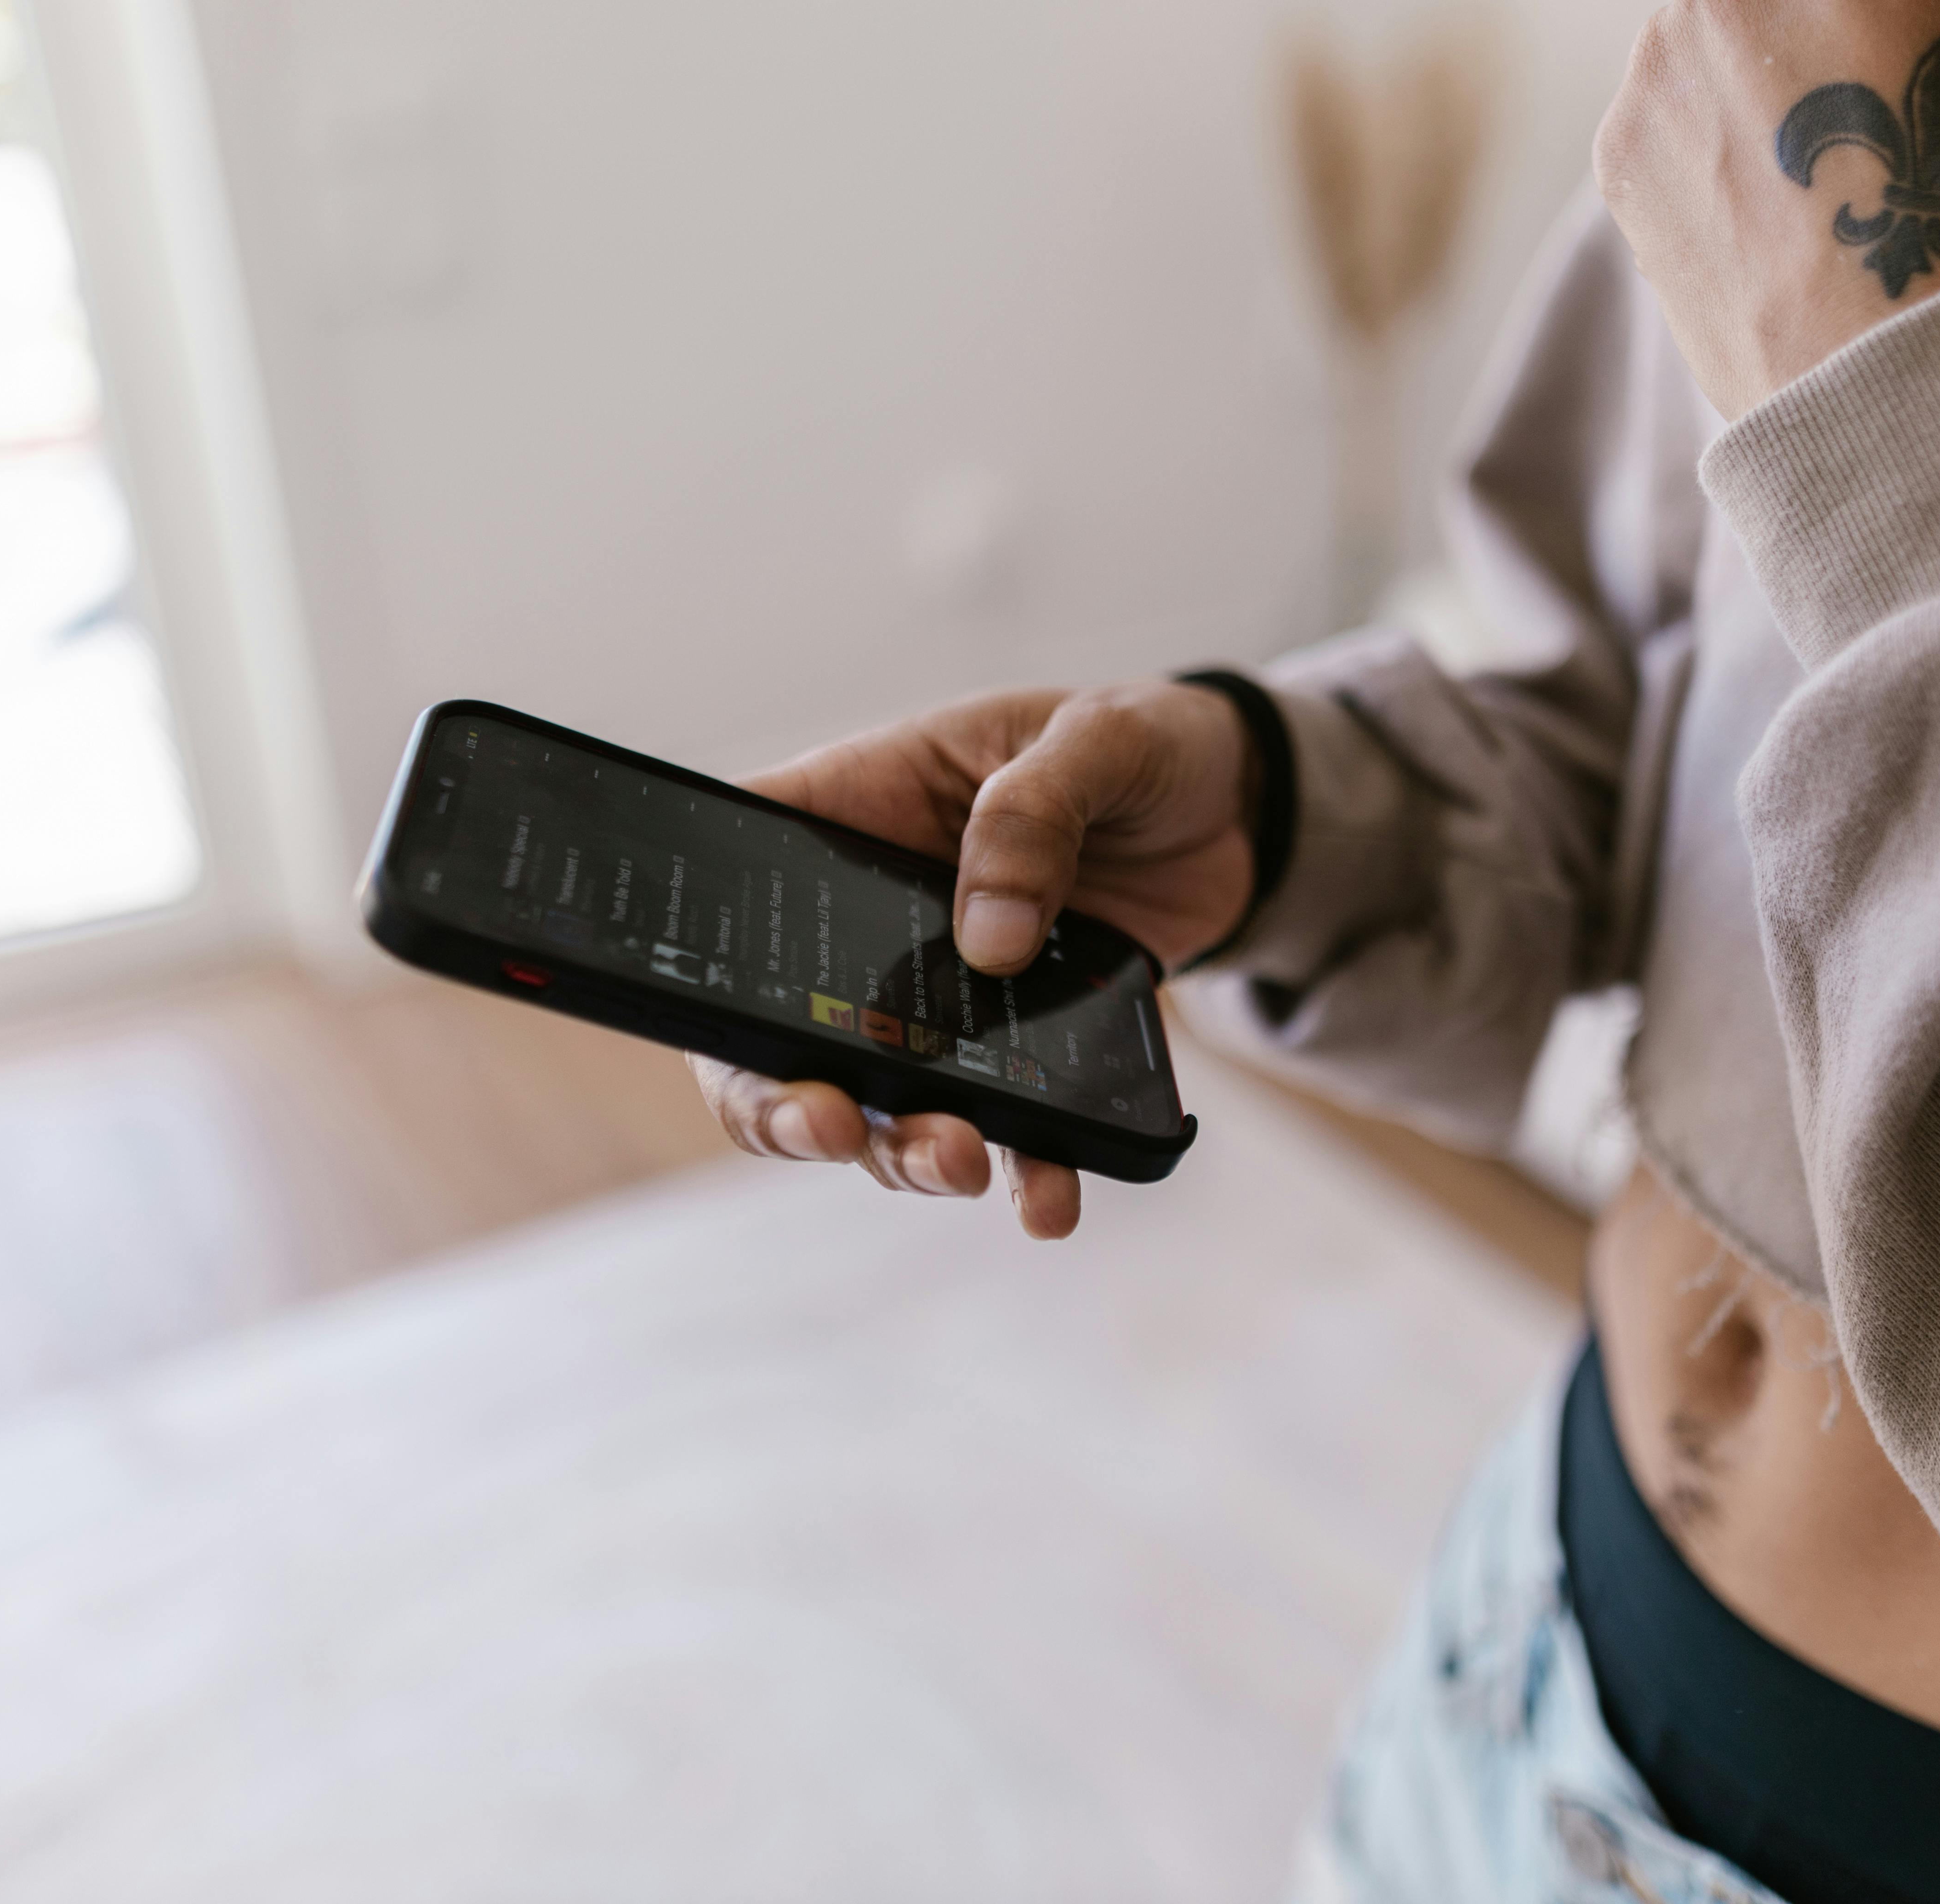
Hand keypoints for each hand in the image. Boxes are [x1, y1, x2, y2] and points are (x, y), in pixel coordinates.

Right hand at [685, 679, 1252, 1239]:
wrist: (1242, 810)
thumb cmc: (1141, 743)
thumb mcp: (1098, 738)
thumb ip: (1036, 811)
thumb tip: (992, 938)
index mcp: (857, 816)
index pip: (732, 888)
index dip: (697, 964)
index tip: (724, 1027)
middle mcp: (878, 924)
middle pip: (781, 1033)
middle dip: (791, 1101)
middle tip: (836, 1129)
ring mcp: (945, 998)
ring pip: (883, 1101)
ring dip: (904, 1150)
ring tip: (960, 1165)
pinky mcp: (1025, 1049)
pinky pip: (1009, 1128)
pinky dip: (1027, 1172)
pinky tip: (1050, 1202)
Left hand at [1594, 0, 1939, 419]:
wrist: (1897, 391)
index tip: (1918, 15)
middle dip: (1820, 11)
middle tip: (1874, 117)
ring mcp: (1657, 56)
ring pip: (1713, 37)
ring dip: (1758, 82)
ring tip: (1821, 182)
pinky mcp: (1617, 147)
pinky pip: (1672, 121)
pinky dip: (1712, 155)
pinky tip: (1771, 221)